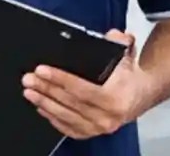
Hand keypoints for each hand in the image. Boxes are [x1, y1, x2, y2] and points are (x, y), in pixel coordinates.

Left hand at [21, 30, 154, 139]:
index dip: (60, 79)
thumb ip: (119, 41)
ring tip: (29, 91)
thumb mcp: (126, 53)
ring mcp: (99, 128)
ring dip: (44, 103)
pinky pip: (68, 128)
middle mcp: (108, 117)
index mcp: (116, 97)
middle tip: (28, 79)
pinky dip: (52, 118)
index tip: (41, 70)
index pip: (82, 89)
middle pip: (70, 103)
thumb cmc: (128, 74)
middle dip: (46, 89)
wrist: (141, 95)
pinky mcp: (92, 133)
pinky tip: (40, 107)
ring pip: (66, 116)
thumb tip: (112, 35)